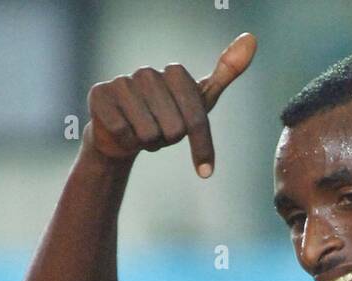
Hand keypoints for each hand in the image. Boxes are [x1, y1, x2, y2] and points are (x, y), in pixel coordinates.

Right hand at [84, 32, 256, 175]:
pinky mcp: (100, 95)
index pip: (196, 118)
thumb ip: (225, 73)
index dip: (201, 148)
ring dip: (147, 143)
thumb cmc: (165, 117)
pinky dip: (126, 142)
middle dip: (168, 142)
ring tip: (141, 131)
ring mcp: (122, 82)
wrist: (123, 133)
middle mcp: (147, 72)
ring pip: (148, 133)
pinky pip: (124, 133)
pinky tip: (122, 131)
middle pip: (173, 129)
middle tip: (159, 133)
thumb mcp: (200, 101)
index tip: (205, 169)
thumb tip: (251, 39)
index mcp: (174, 73)